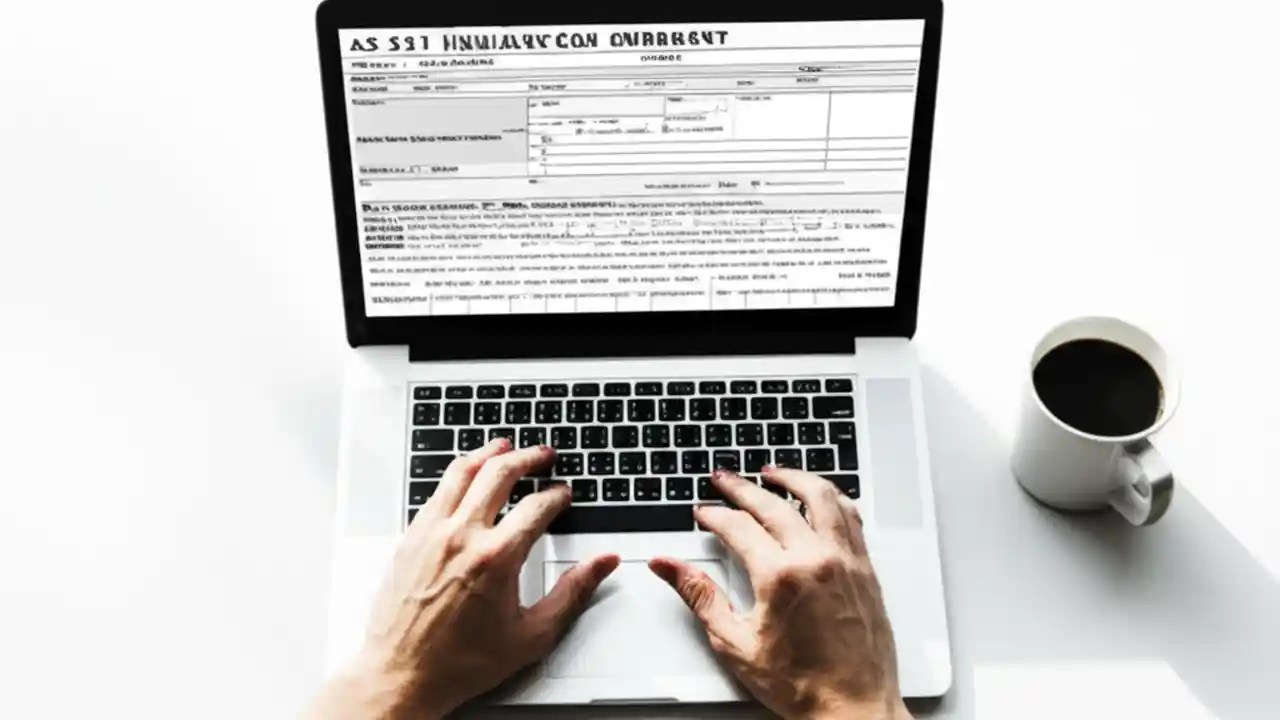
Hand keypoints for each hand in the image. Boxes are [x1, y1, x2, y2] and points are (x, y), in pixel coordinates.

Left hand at [302, 439, 618, 719]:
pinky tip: (465, 477)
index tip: (563, 494)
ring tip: (503, 445)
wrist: (402, 676)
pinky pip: (436, 492)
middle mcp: (462, 537)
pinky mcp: (409, 539)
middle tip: (543, 455)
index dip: (557, 495)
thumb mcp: (532, 635)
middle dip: (528, 458)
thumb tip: (602, 564)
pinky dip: (456, 476)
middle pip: (499, 473)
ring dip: (487, 453)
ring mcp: (431, 533)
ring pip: (461, 472)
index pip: (537, 507)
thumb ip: (573, 593)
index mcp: (496, 558)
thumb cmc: (461, 662)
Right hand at [650, 468, 908, 719]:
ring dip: (794, 478)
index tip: (703, 511)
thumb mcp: (734, 643)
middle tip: (724, 478)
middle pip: (774, 504)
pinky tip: (820, 498)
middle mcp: (816, 559)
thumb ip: (700, 596)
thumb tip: (669, 567)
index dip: (714, 515)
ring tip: (774, 472)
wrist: (854, 709)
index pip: (738, 527)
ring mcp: (845, 561)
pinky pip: (850, 517)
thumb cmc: (801, 686)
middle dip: (743, 487)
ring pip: (821, 497)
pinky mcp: (866, 569)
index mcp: (780, 576)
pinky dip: (831, 498)